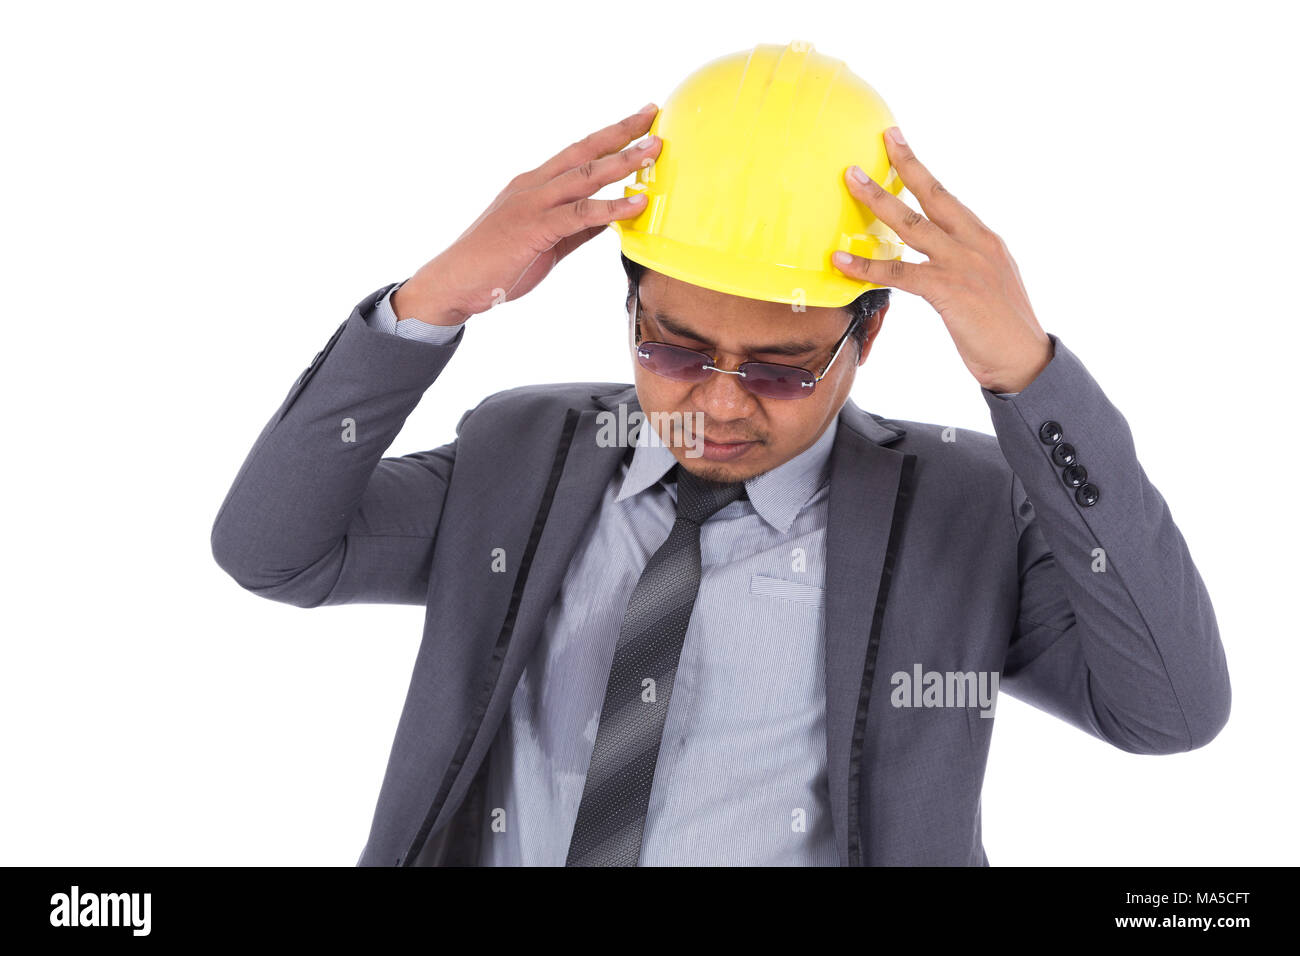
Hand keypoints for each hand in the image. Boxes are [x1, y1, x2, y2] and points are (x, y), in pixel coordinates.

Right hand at [393, 104, 662, 324]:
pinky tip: (636, 202)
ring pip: (584, 176)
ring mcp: (532, 205)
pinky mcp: (534, 228)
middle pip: (583, 152)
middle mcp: (532, 187)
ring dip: (622, 161)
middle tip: (653, 115)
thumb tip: (609, 219)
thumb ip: (577, 229)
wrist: (454, 285)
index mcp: (533, 186)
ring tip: (653, 150)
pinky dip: (612, 206)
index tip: (638, 121)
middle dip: (620, 133)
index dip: (609, 136)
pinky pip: (579, 214)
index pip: (577, 153)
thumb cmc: (495, 266)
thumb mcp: (545, 242)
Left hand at [831, 127, 1052, 393]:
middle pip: (934, 195)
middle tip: (880, 142)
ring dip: (879, 201)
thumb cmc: (1003, 328)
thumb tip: (935, 255)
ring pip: (912, 225)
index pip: (947, 196)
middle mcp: (976, 244)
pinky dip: (868, 266)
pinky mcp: (949, 291)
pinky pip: (899, 273)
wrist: (1024, 360)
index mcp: (985, 239)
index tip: (898, 142)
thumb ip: (963, 262)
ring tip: (852, 181)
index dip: (920, 169)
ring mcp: (963, 265)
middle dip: (905, 165)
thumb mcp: (988, 282)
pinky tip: (842, 261)